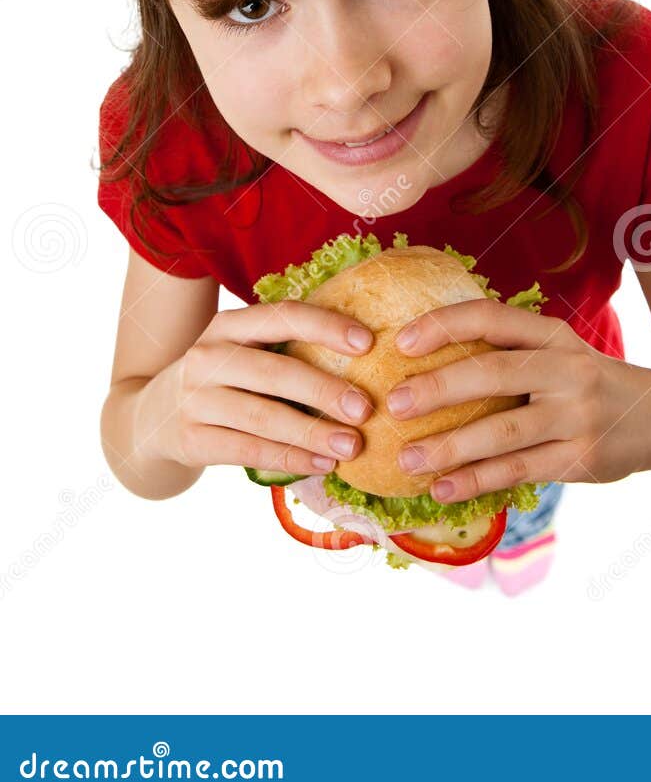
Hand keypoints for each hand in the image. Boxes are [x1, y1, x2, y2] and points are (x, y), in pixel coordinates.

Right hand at [148, 302, 374, 474]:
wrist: (147, 419)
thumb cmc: (221, 380)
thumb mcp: (241, 350)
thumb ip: (287, 347)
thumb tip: (371, 354)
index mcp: (229, 325)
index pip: (283, 316)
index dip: (326, 327)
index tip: (369, 343)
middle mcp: (207, 356)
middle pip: (277, 372)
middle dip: (326, 391)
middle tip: (367, 408)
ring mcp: (195, 399)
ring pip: (264, 417)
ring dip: (314, 433)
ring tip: (352, 446)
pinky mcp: (190, 440)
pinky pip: (250, 451)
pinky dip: (291, 459)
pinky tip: (323, 464)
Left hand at [385, 300, 650, 500]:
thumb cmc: (591, 385)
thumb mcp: (562, 355)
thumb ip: (512, 354)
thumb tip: (424, 365)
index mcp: (555, 335)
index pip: (494, 317)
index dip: (446, 324)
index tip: (400, 340)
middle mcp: (569, 369)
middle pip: (495, 372)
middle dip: (439, 387)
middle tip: (395, 404)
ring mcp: (578, 415)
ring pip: (503, 432)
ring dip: (449, 446)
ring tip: (406, 459)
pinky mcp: (582, 458)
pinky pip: (519, 470)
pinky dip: (476, 481)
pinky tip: (442, 488)